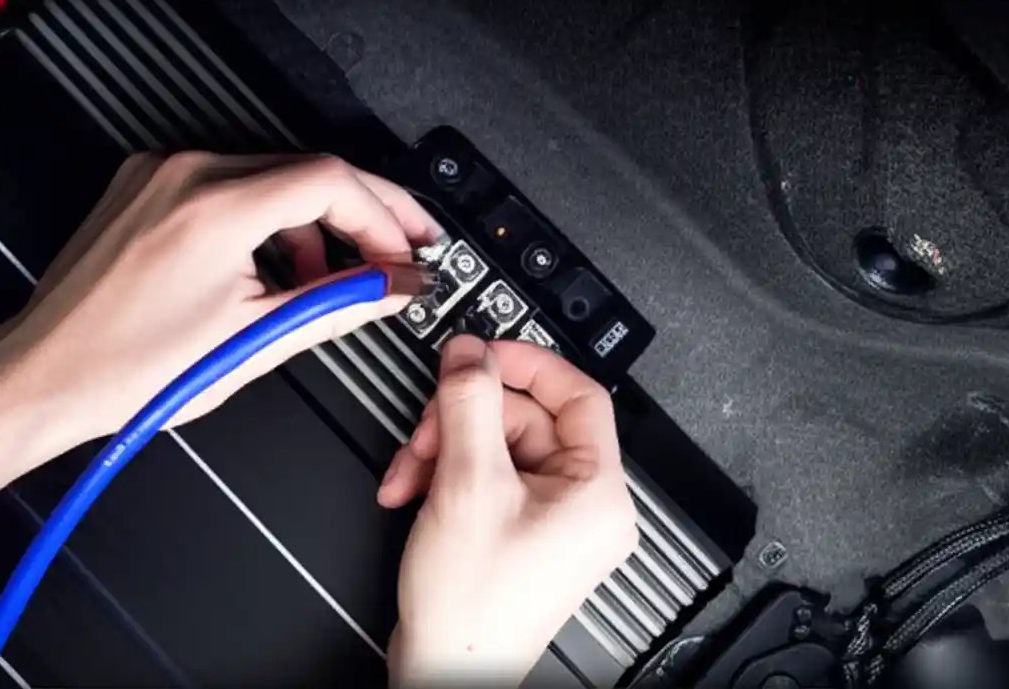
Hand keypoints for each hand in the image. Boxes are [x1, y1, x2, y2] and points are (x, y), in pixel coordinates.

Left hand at [0, 152, 438, 471]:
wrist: (45, 375)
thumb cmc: (126, 370)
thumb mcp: (252, 342)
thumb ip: (336, 305)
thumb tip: (389, 289)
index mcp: (215, 207)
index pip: (332, 180)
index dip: (384, 217)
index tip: (406, 253)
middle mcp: (186, 174)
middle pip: (308, 169)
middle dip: (363, 212)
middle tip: (402, 247)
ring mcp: (161, 174)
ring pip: (271, 175)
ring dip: (316, 220)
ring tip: (332, 275)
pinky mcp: (146, 185)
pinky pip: (230, 182)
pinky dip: (269, 216)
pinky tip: (279, 262)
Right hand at [377, 335, 638, 685]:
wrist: (444, 672)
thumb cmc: (474, 608)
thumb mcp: (467, 484)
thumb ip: (468, 404)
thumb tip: (470, 352)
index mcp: (597, 491)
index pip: (579, 394)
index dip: (527, 364)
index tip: (483, 353)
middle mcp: (581, 504)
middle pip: (523, 419)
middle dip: (461, 420)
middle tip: (427, 429)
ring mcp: (546, 519)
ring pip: (493, 445)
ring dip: (441, 449)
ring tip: (411, 474)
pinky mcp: (513, 530)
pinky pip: (483, 476)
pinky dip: (442, 476)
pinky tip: (412, 491)